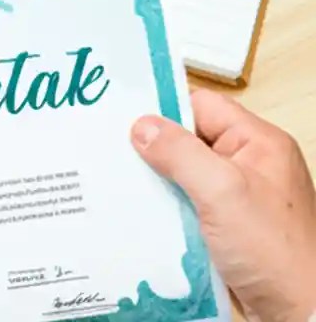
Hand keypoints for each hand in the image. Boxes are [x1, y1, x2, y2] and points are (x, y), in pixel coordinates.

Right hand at [131, 89, 315, 321]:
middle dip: (154, 148)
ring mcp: (240, 197)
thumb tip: (141, 125)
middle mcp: (251, 165)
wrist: (300, 312)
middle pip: (191, 140)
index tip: (123, 119)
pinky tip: (143, 214)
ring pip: (186, 175)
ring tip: (120, 184)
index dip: (165, 110)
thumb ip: (180, 152)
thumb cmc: (273, 250)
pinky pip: (189, 204)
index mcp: (259, 143)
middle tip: (112, 153)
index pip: (203, 106)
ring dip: (158, 182)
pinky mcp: (228, 227)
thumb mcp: (222, 191)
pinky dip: (167, 209)